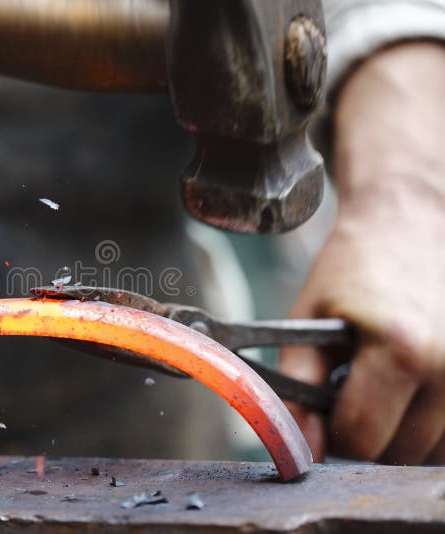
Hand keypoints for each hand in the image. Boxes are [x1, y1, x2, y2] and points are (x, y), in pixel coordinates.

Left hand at [280, 41, 444, 463]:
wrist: (410, 218)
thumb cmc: (354, 268)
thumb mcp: (309, 318)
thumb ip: (299, 385)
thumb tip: (304, 450)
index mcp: (400, 349)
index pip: (362, 438)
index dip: (335, 434)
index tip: (328, 413)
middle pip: (401, 452)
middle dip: (371, 437)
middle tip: (356, 396)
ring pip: (434, 450)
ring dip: (406, 436)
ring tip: (388, 386)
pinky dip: (432, 423)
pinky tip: (415, 389)